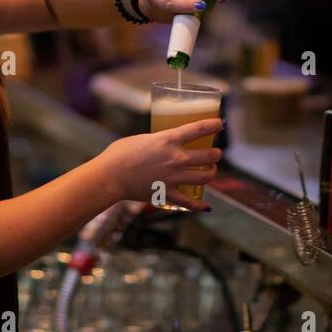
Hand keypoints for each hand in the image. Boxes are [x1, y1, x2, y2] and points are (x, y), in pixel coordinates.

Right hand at [100, 117, 223, 210]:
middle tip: (216, 153)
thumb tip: (161, 144)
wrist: (110, 176)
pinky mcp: (167, 193)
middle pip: (209, 155)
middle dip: (216, 154)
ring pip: (205, 177)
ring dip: (212, 173)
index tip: (221, 124)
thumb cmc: (119, 154)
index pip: (199, 128)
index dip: (214, 125)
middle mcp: (176, 158)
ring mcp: (174, 177)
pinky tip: (206, 207)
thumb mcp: (142, 139)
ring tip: (211, 172)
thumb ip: (156, 141)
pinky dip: (199, 205)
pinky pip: (189, 202)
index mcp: (168, 139)